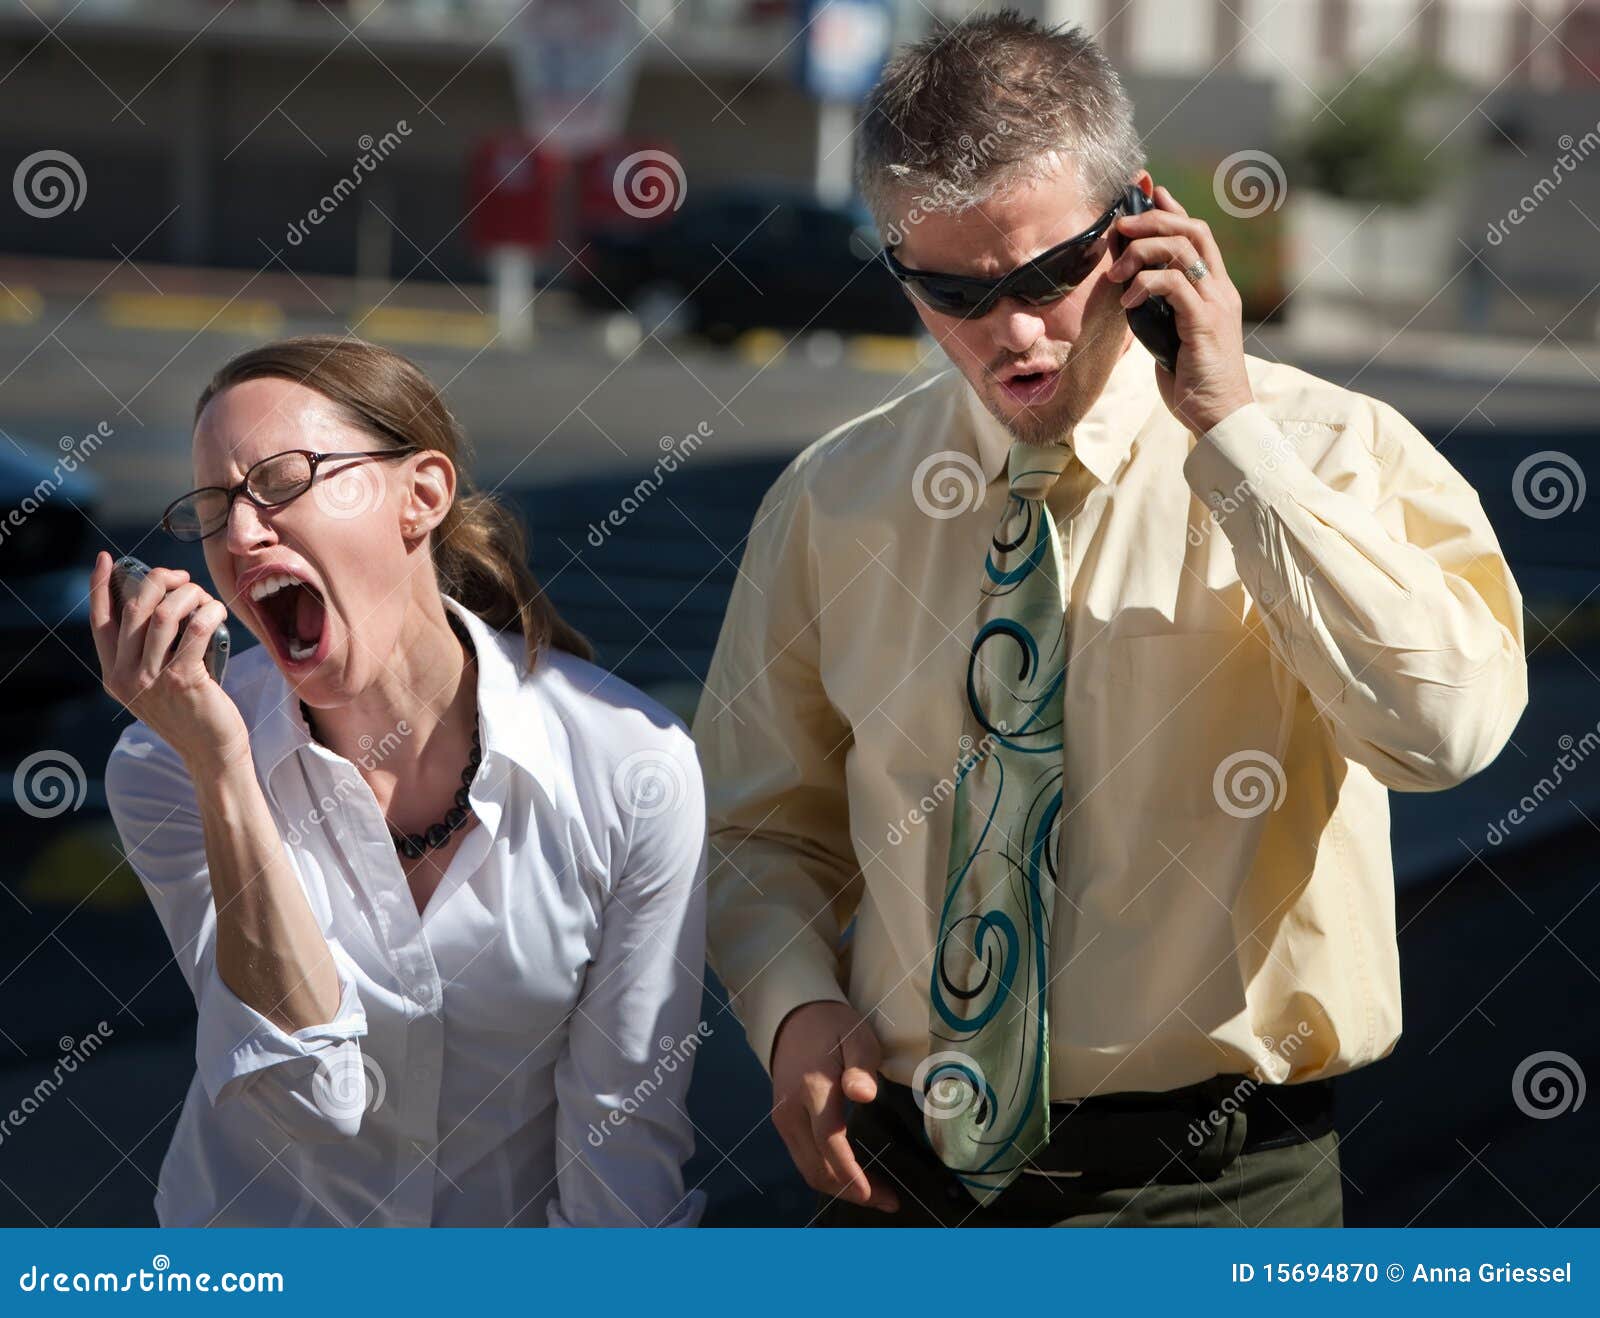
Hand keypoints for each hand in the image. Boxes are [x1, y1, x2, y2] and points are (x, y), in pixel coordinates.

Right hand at [90, 550, 248, 769]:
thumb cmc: (190, 713)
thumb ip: (146, 655)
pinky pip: (195, 629)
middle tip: (183, 578)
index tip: (106, 559)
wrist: (211, 752)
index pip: (99, 621)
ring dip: (190, 595)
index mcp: (113, 674)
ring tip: (205, 599)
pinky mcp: (183, 680)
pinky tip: (217, 611)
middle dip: (160, 582)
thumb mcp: (155, 686)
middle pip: (134, 608)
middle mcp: (126, 676)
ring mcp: (152, 679)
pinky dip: (209, 612)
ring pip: (165, 614)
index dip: (100, 586)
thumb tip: (162, 606)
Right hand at [768, 1000, 899, 1211]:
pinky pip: (803, 1159)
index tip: (876, 1195)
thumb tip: (864, 1094)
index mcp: (812, 1089)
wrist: (794, 1018)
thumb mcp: (856, 1037)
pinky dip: (827, 1175)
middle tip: (887, 1200)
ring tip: (874, 1194)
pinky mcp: (782, 1124)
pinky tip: (851, 1176)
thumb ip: (862, 1067)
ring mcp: (783, 1120)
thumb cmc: (833, 1028)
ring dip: (839, 1187)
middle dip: (850, 1190)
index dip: (851, 1173)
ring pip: (807, 1169)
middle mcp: (791, 1112)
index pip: (829, 1142)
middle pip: (816, 1166)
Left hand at [1108, 183, 1254, 434]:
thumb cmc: (1193, 382)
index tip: (1148, 195)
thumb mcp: (1170, 337)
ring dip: (1142, 252)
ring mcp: (1215, 304)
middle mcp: (1220, 290)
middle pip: (1192, 231)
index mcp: (1215, 290)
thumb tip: (1132, 293)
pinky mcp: (1204, 323)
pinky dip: (1145, 284)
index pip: (1198, 236)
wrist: (1219, 416)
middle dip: (1152, 220)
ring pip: (1182, 251)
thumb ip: (1160, 310)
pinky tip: (1127, 302)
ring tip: (1115, 272)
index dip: (1173, 210)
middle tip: (1119, 227)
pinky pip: (1174, 285)